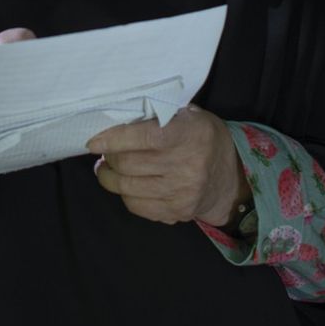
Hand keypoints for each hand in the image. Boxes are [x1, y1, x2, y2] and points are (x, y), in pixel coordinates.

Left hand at [88, 105, 247, 226]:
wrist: (231, 176)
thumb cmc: (203, 137)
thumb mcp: (190, 115)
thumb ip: (160, 113)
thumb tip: (119, 116)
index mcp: (189, 135)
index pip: (142, 138)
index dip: (113, 139)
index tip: (93, 141)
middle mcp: (187, 166)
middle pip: (129, 164)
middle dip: (110, 158)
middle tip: (105, 152)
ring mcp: (182, 193)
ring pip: (128, 187)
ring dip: (110, 177)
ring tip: (107, 168)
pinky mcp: (177, 212)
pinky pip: (137, 206)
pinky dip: (125, 194)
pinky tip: (127, 184)